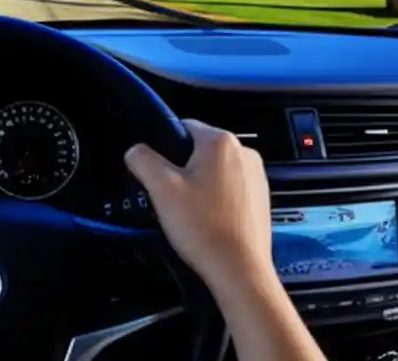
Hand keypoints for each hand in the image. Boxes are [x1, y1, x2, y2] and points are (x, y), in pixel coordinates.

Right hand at [125, 119, 272, 292]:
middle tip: (171, 198)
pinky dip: (216, 201)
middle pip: (198, 150)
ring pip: (214, 171)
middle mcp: (245, 152)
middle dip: (182, 170)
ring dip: (199, 186)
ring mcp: (257, 176)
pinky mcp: (261, 199)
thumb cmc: (202, 226)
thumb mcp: (161, 188)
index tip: (158, 175)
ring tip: (190, 214)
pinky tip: (209, 222)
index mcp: (221, 141)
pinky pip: (230, 190)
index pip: (182, 126)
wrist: (239, 270)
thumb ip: (142, 159)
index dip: (164, 148)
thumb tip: (135, 150)